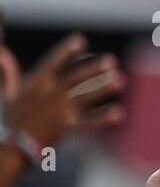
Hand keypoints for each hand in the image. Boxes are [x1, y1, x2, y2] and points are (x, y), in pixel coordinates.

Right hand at [0, 33, 125, 148]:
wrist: (14, 147)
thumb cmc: (14, 118)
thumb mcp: (8, 94)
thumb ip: (8, 74)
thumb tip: (2, 53)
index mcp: (36, 84)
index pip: (53, 63)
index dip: (66, 52)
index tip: (81, 39)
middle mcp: (50, 96)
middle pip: (74, 80)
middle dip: (92, 70)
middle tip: (111, 60)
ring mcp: (60, 112)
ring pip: (85, 98)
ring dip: (102, 89)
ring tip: (121, 80)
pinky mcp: (68, 129)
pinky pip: (89, 123)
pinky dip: (104, 118)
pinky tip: (120, 112)